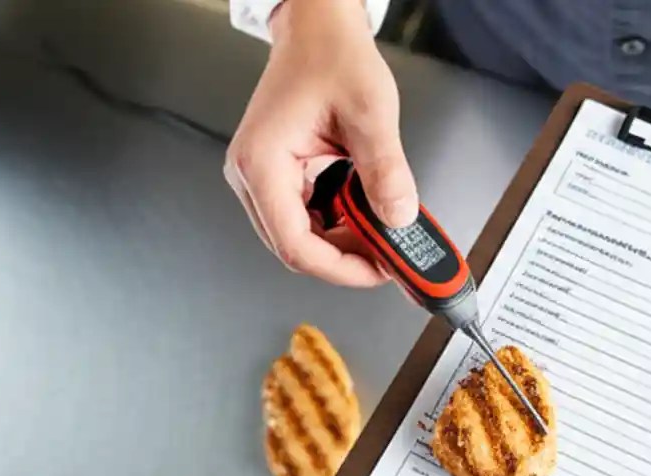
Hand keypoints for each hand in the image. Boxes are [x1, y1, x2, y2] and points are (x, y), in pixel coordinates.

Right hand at [224, 0, 416, 284]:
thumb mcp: (370, 113)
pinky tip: (362, 212)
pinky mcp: (276, 175)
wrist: (317, 29)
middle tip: (388, 256)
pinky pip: (305, 217)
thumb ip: (385, 170)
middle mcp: (252, 174)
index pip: (295, 244)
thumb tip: (398, 218)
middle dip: (345, 257)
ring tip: (380, 230)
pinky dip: (337, 222)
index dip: (340, 268)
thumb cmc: (331, 56)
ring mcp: (261, 177)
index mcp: (262, 162)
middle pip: (295, 247)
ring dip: (342, 241)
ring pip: (301, 236)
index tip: (378, 271)